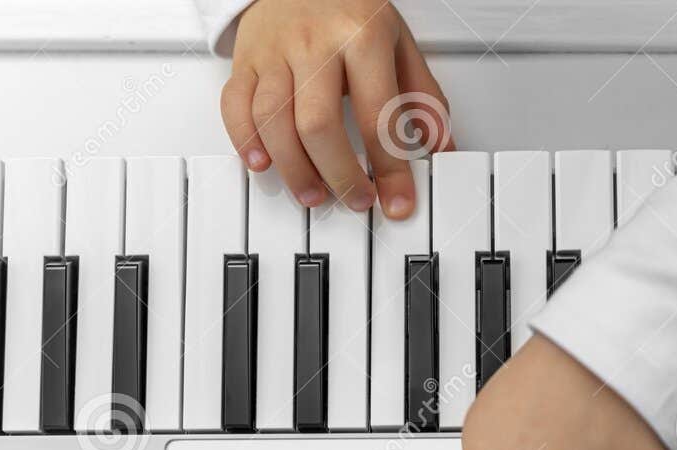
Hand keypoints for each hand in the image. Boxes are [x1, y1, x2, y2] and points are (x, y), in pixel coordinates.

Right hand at [219, 0, 453, 217]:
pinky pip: (235, 106)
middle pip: (319, 126)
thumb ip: (421, 95)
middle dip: (340, 176)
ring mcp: (275, 52)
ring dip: (294, 170)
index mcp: (361, 37)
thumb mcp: (397, 42)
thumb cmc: (349, 8)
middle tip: (356, 200)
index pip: (378, 117)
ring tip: (313, 194)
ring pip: (274, 122)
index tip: (397, 202)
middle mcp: (315, 45)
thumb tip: (441, 145)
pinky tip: (262, 163)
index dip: (391, 170)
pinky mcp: (246, 60)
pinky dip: (245, 141)